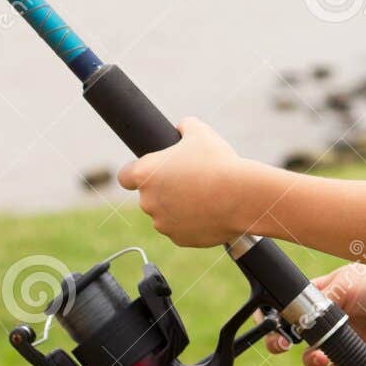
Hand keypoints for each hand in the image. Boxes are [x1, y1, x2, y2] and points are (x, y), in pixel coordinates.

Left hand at [117, 118, 245, 247]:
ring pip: (166, 213)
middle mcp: (148, 201)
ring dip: (178, 206)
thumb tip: (182, 127)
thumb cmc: (218, 162)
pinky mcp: (180, 239)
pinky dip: (192, 222)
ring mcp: (162, 223)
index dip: (136, 172)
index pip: (125, 176)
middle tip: (190, 178)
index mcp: (145, 174)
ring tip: (205, 194)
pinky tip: (210, 210)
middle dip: (165, 189)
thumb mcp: (200, 132)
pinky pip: (182, 229)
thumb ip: (184, 126)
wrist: (241, 196)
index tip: (151, 171)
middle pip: (150, 195)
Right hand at [262, 263, 365, 365]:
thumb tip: (297, 317)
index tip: (269, 327)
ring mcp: (340, 336)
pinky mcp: (357, 352)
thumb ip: (320, 302)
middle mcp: (325, 317)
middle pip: (292, 336)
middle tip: (284, 347)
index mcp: (318, 296)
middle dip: (282, 344)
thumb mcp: (345, 285)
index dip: (273, 318)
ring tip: (323, 358)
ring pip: (313, 357)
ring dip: (311, 361)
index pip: (285, 308)